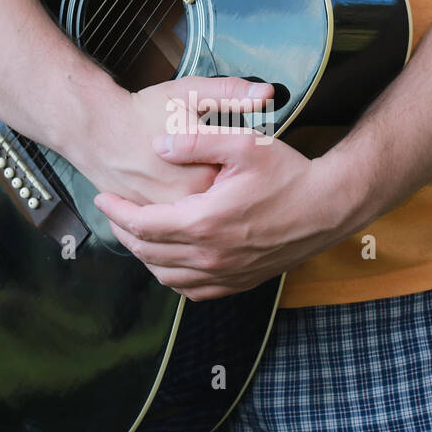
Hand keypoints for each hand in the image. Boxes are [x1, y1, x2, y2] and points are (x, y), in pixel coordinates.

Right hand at [64, 76, 274, 205]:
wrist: (95, 129)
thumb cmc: (143, 111)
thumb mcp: (191, 93)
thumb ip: (232, 94)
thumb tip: (267, 92)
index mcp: (206, 178)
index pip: (241, 183)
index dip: (237, 167)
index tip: (229, 154)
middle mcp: (187, 205)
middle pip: (222, 202)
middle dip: (222, 185)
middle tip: (207, 164)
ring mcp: (167, 217)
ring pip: (198, 218)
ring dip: (204, 204)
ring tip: (191, 177)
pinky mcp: (151, 221)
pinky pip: (173, 224)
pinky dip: (181, 213)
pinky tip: (177, 190)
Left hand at [93, 128, 361, 300]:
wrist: (329, 206)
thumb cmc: (288, 172)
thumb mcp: (244, 144)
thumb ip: (195, 140)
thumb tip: (156, 146)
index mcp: (205, 221)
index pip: (142, 224)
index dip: (116, 211)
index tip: (102, 197)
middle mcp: (211, 255)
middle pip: (148, 252)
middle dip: (124, 232)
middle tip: (113, 212)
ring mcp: (225, 274)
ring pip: (166, 276)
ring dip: (145, 256)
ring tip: (137, 233)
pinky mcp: (239, 282)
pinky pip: (192, 291)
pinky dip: (172, 277)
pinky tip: (170, 259)